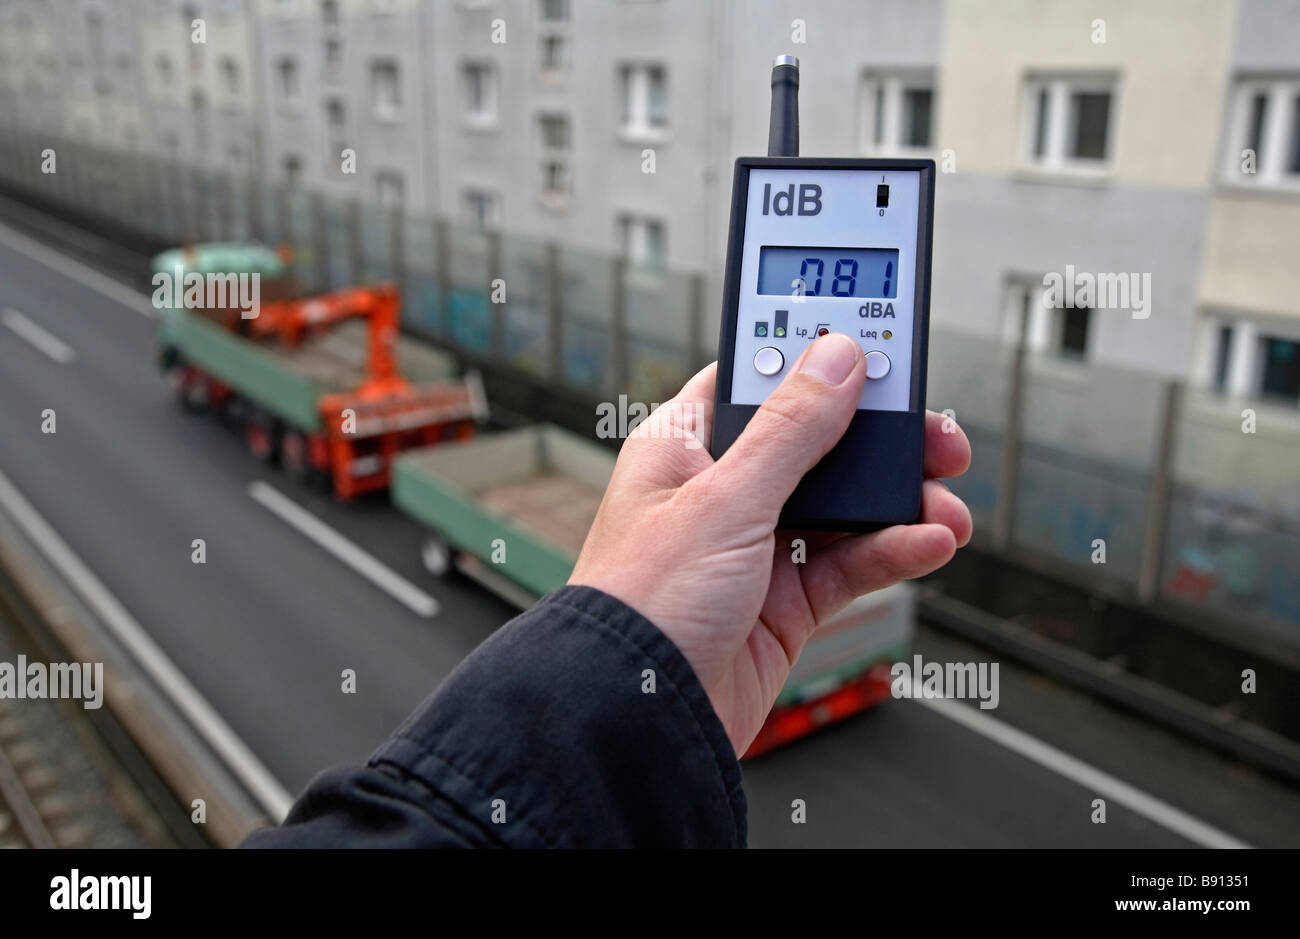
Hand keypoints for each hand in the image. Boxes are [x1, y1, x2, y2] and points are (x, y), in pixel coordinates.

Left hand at [569, 333, 971, 754]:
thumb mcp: (724, 501)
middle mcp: (721, 492)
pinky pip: (850, 565)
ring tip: (947, 505)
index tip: (879, 345)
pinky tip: (928, 543)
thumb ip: (791, 430)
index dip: (818, 359)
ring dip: (900, 501)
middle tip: (937, 434)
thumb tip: (839, 358)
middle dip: (880, 437)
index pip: (762, 380)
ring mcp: (754, 548)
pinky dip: (892, 551)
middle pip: (818, 442)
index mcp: (687, 447)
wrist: (632, 721)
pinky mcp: (783, 603)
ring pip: (844, 505)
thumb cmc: (641, 605)